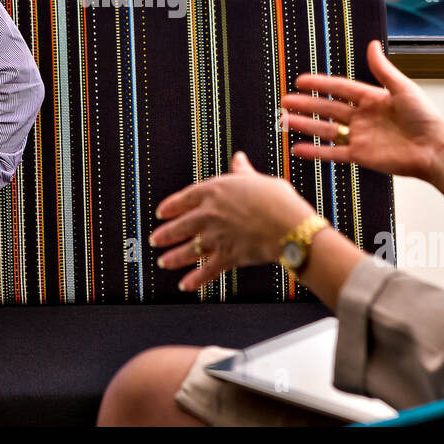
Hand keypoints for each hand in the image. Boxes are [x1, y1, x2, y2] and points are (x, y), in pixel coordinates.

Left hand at [150, 152, 311, 292]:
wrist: (288, 226)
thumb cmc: (277, 200)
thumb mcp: (258, 179)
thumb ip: (243, 172)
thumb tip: (238, 158)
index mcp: (215, 190)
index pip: (185, 198)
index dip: (171, 206)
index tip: (161, 212)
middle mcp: (210, 214)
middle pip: (181, 225)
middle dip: (166, 234)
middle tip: (155, 240)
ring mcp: (216, 237)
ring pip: (188, 249)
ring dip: (173, 258)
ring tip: (163, 262)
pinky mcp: (227, 256)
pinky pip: (207, 270)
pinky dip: (195, 279)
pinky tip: (185, 285)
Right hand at [281, 39, 443, 182]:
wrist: (435, 150)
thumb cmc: (425, 118)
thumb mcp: (403, 88)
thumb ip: (383, 70)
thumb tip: (372, 45)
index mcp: (372, 98)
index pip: (339, 88)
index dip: (320, 84)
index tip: (300, 80)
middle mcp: (363, 117)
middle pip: (328, 108)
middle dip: (306, 104)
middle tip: (285, 101)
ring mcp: (360, 137)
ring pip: (326, 129)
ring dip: (305, 125)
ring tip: (285, 121)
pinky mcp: (360, 155)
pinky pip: (332, 152)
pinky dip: (315, 151)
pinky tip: (298, 148)